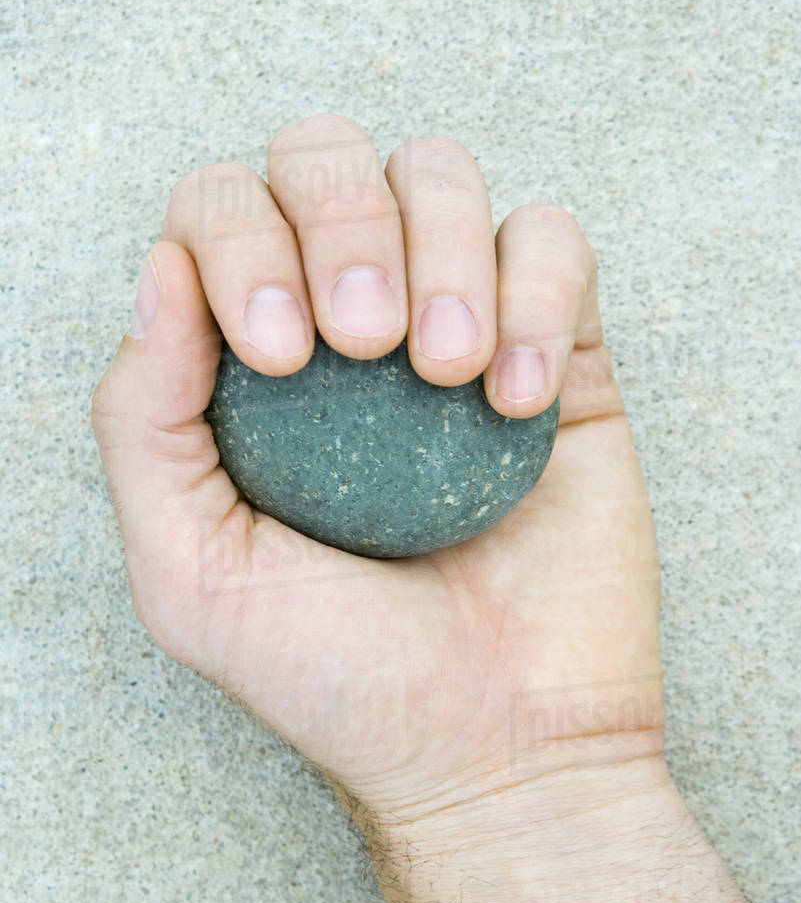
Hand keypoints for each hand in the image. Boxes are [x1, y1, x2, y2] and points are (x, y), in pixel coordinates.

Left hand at [92, 113, 662, 821]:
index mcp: (247, 366)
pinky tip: (516, 403)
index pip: (218, 210)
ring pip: (440, 172)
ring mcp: (455, 326)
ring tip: (444, 377)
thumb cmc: (338, 674)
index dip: (239, 239)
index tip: (282, 357)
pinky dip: (534, 295)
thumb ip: (144, 422)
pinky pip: (553, 240)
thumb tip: (161, 270)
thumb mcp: (190, 571)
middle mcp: (345, 326)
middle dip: (341, 219)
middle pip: (324, 156)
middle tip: (368, 344)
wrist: (494, 747)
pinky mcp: (557, 351)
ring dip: (442, 250)